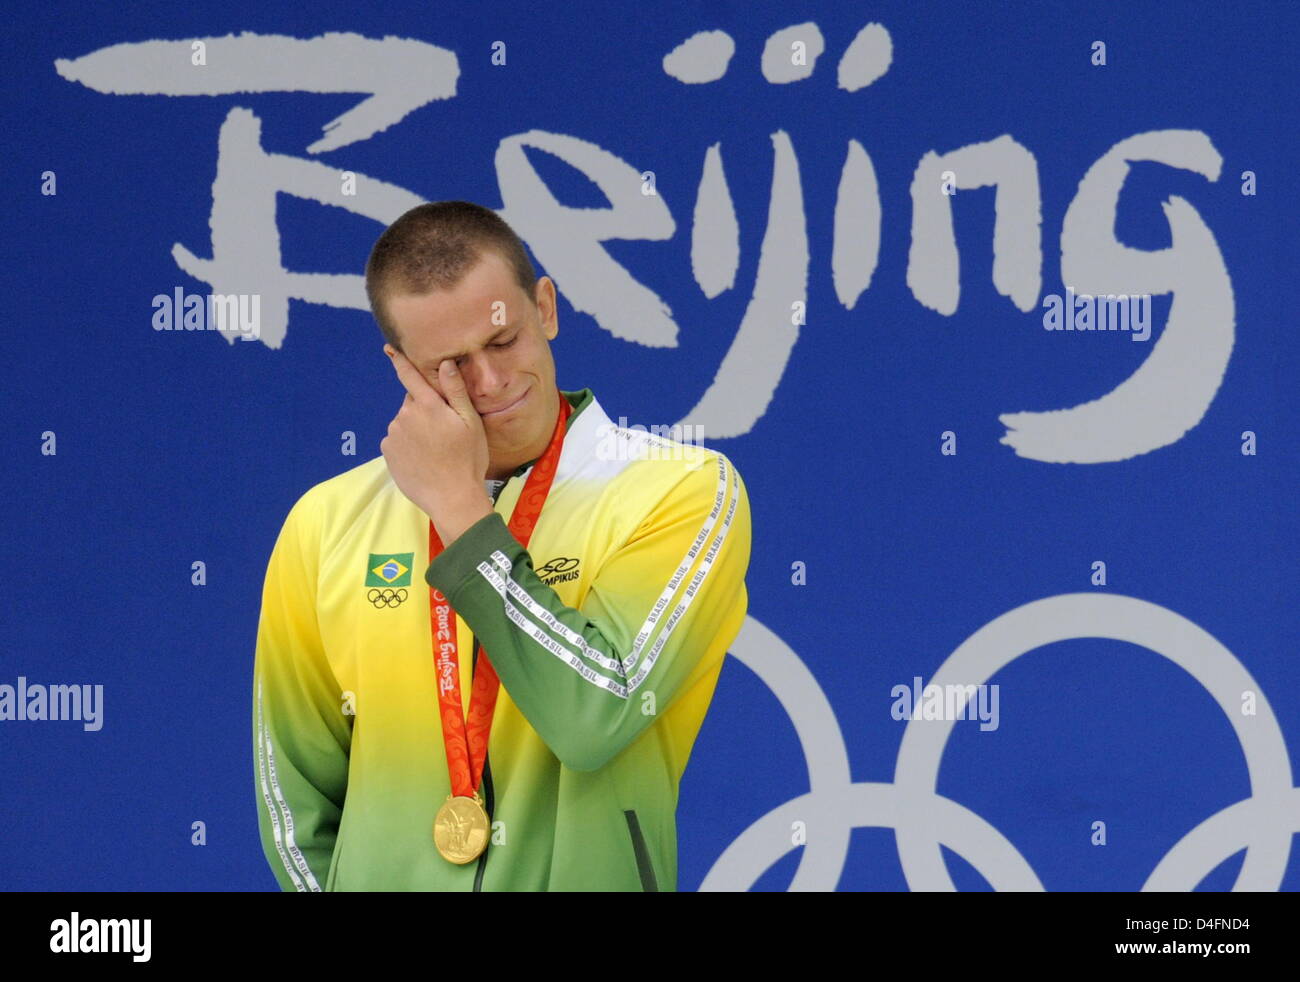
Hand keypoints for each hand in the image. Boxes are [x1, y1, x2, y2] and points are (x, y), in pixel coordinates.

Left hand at [380, 345, 492, 537]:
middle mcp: (405, 416)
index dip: (400, 360)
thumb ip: (455, 391)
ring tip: (436, 449)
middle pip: (413, 403)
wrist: (452, 498)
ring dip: (417, 429)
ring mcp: (393, 435)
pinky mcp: (387, 453)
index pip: (410, 376)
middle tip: (445, 431)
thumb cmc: (468, 459)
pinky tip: (424, 459)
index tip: (389, 348)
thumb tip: (445, 363)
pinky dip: (408, 446)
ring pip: (405, 423)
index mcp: (427, 405)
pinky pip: (397, 441)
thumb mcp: (470, 423)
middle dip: (425, 410)